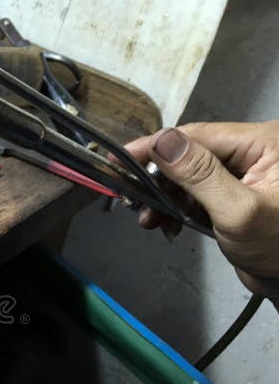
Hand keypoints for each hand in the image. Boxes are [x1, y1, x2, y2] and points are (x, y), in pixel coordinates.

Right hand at [126, 121, 278, 300]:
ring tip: (148, 220)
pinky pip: (194, 191)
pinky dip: (176, 207)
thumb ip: (200, 174)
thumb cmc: (278, 248)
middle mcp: (253, 150)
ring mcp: (242, 172)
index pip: (198, 135)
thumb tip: (163, 141)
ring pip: (187, 174)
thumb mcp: (237, 211)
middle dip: (158, 178)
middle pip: (189, 153)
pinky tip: (167, 223)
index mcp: (264, 142)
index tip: (120, 158)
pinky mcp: (231, 193)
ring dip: (164, 197)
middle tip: (131, 199)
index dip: (155, 146)